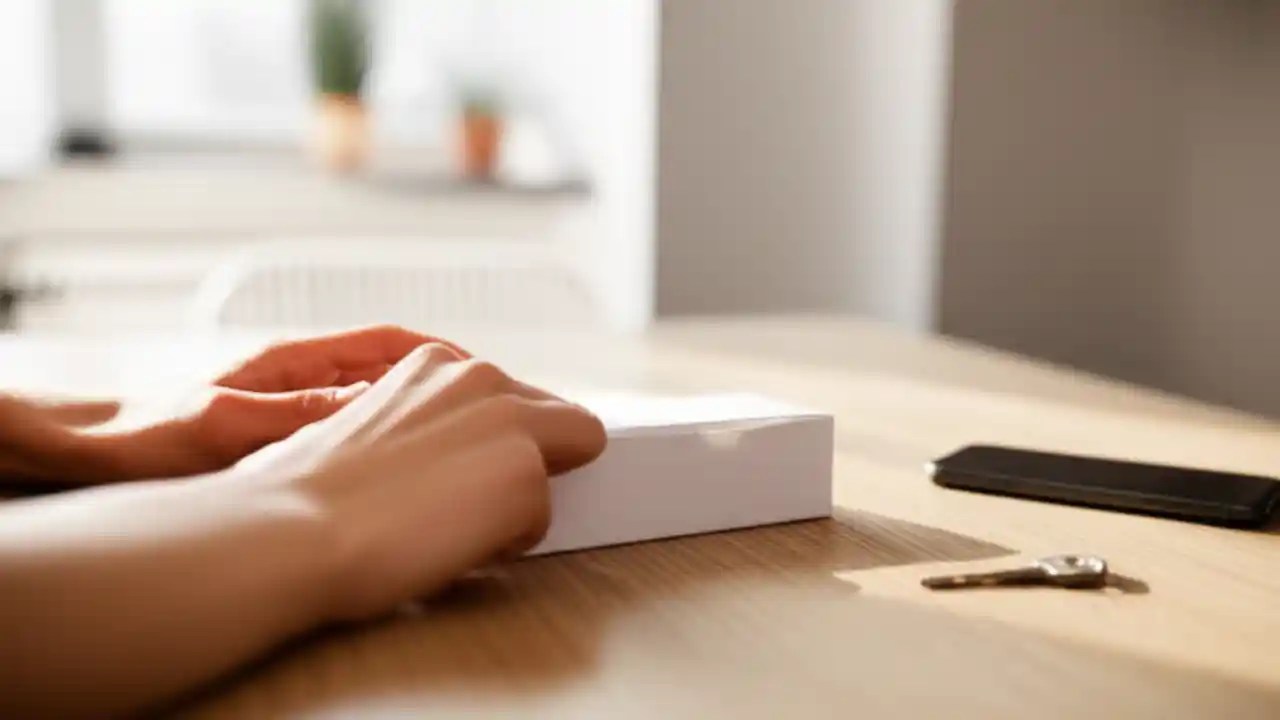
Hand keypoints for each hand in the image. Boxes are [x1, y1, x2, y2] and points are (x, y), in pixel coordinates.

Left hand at [34, 326, 464, 484]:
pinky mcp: (291, 436)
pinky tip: (411, 466)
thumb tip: (369, 402)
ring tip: (464, 435)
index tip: (481, 368)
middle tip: (489, 404)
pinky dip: (389, 440)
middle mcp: (304, 376)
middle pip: (393, 369)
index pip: (386, 342)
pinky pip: (356, 432)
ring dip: (421, 413)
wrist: (107, 451)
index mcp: (295, 359)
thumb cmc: (155, 432)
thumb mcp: (231, 422)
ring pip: (379, 402)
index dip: (440, 351)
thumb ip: (300, 410)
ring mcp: (300, 405)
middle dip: (444, 382)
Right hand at [237, 342, 606, 621]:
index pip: (513, 398)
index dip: (500, 442)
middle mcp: (483, 378)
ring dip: (523, 499)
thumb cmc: (305, 494)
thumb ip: (422, 422)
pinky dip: (508, 543)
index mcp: (437, 363)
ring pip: (565, 466)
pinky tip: (453, 547)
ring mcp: (512, 424)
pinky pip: (541, 523)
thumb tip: (446, 457)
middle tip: (475, 504)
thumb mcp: (366, 422)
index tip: (471, 473)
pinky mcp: (527, 477)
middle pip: (566, 422)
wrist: (294, 530)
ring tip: (457, 525)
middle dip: (536, 462)